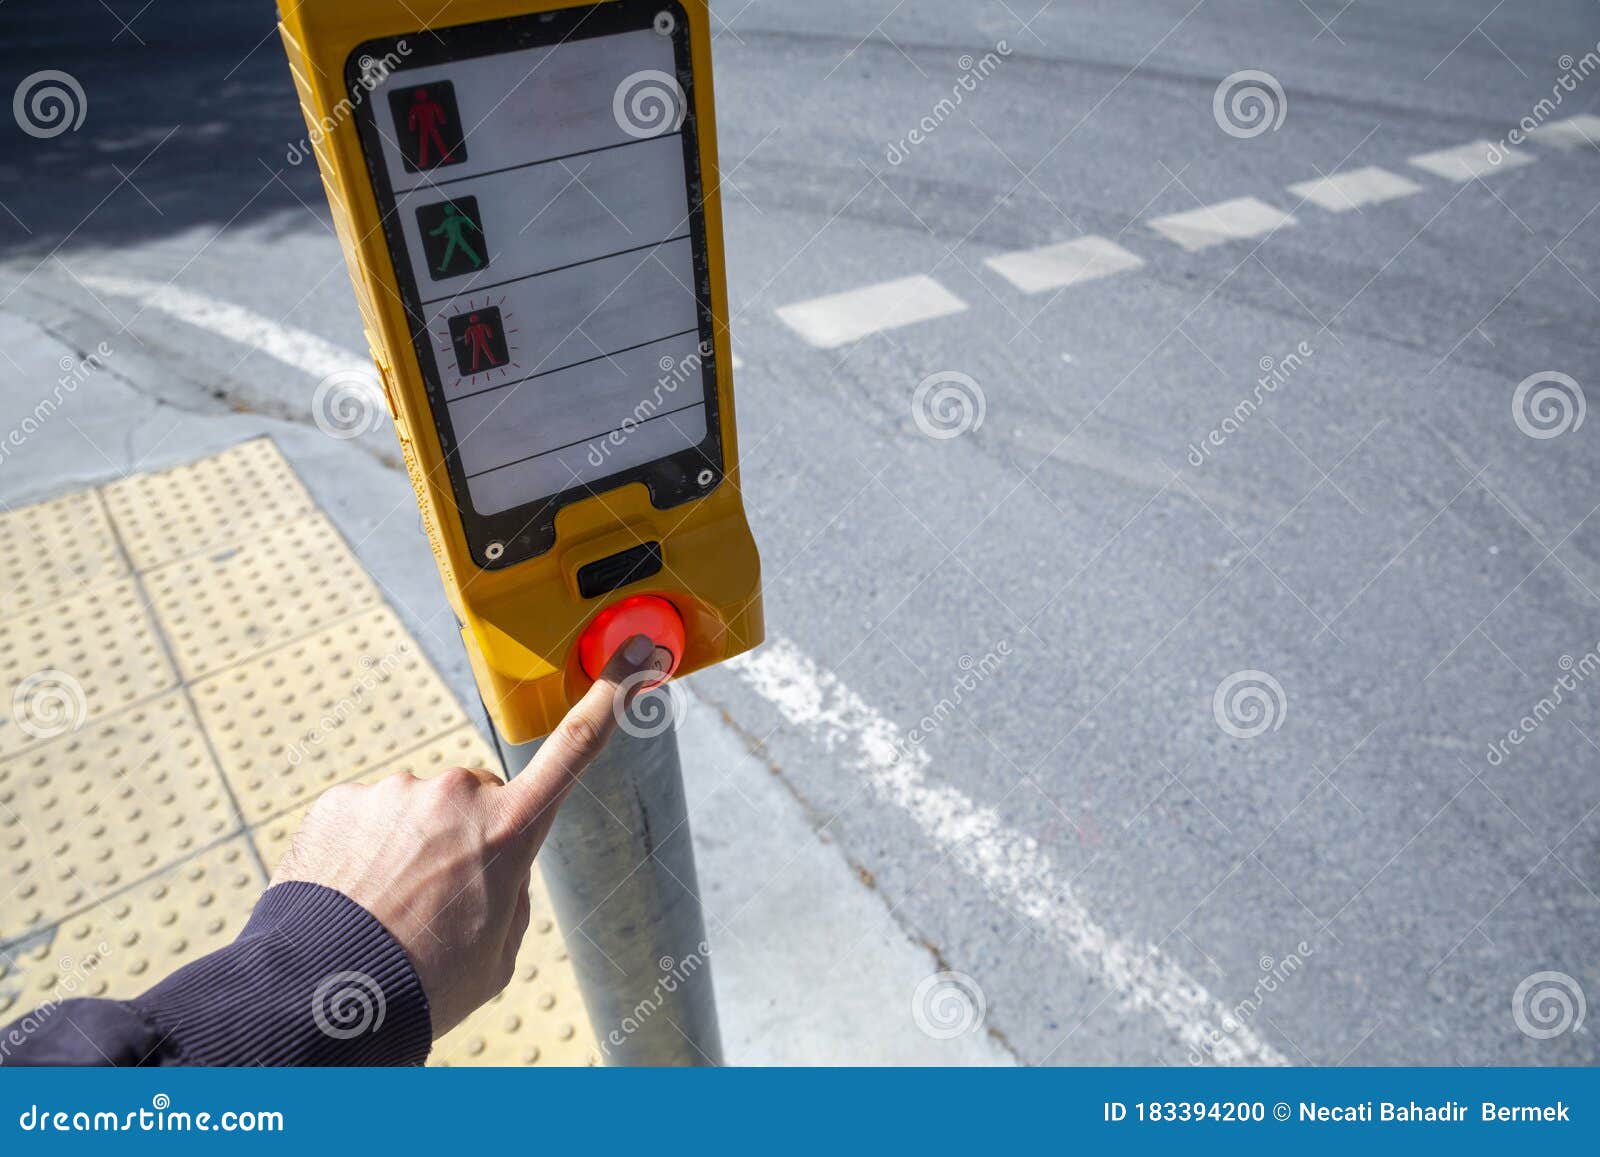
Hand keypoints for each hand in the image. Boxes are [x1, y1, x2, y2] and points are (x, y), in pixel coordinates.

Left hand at [271, 634, 657, 1036]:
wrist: (322, 995)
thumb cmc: (423, 983)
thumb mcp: (498, 952)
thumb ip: (509, 893)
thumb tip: (492, 867)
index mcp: (509, 831)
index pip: (576, 749)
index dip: (612, 695)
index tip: (636, 651)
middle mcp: (457, 795)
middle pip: (476, 801)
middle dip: (466, 837)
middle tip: (437, 902)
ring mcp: (396, 793)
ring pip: (417, 813)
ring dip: (408, 850)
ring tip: (387, 910)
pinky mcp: (343, 801)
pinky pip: (366, 819)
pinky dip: (362, 852)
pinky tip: (352, 898)